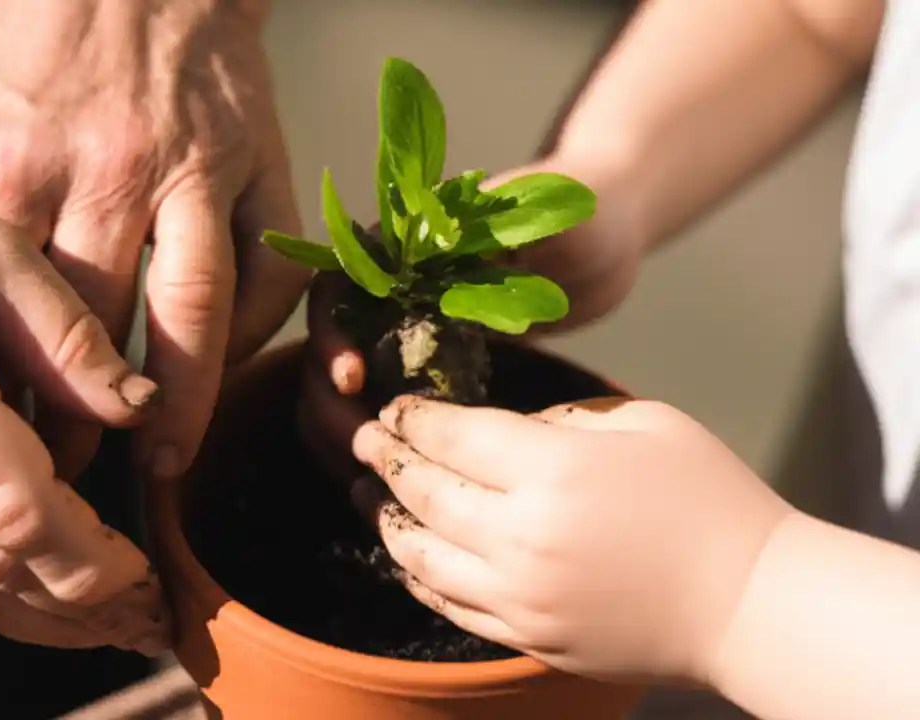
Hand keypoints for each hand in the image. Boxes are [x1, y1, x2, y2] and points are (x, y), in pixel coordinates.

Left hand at [0, 0, 306, 480]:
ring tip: (164, 466)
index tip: (6, 463)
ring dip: (183, 408)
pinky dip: (251, 338)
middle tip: (78, 490)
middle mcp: (103, 173)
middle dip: (85, 428)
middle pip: (96, 335)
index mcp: (9, 168)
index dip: (7, 408)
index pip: (3, 324)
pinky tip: (223, 374)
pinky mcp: (258, 165)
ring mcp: (190, 171)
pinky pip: (267, 276)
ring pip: (195, 319)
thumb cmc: (23, 51)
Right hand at [297, 154, 644, 470]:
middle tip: (363, 443)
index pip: (336, 287)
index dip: (330, 334)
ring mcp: (408, 326)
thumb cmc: (582, 207)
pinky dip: (379, 441)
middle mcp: (391, 285)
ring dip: (343, 427)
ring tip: (365, 470)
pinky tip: (393, 477)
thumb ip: (498, 227)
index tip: (353, 379)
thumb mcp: (545, 211)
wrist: (609, 235)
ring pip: (345, 383)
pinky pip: (385, 404)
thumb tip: (445, 248)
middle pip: (329, 345)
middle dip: (330, 398)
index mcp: (402, 243)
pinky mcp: (432, 362)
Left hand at [346, 395, 792, 683]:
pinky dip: (418, 576)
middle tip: (362, 440)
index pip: (452, 436)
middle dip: (384, 461)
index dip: (414, 418)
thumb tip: (498, 432)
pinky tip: (408, 554)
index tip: (395, 407)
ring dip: (386, 521)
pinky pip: (449, 605)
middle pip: (424, 493)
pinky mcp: (527, 637)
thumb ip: (559, 420)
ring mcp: (520, 596)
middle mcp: (523, 537)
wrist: (750, 603)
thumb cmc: (707, 497)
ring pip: (421, 557)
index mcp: (553, 472)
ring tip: (368, 496)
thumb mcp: (641, 424)